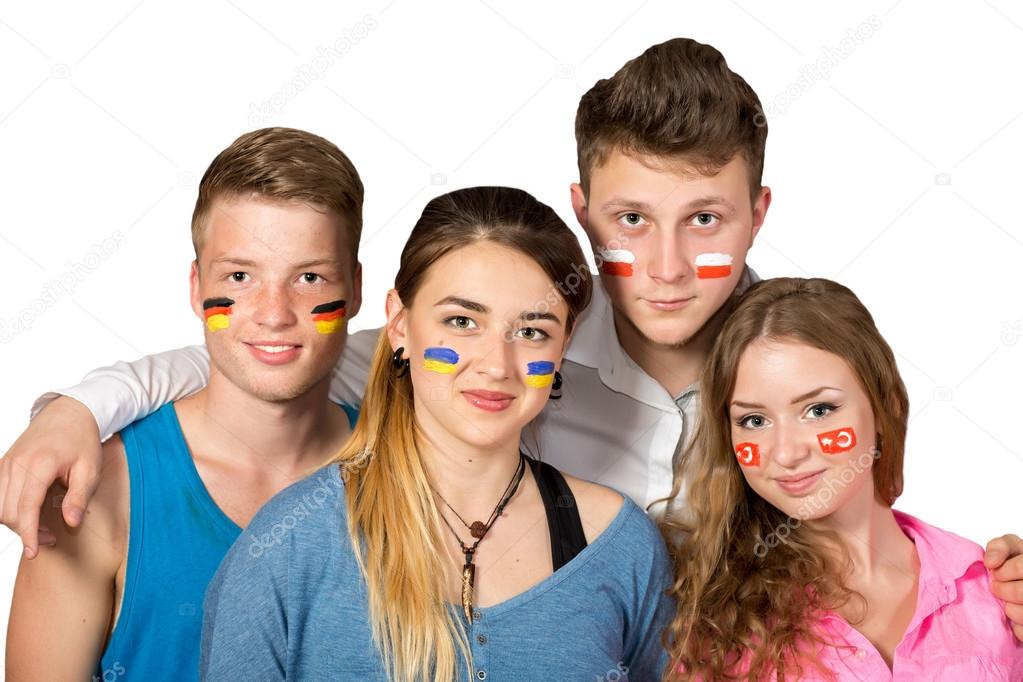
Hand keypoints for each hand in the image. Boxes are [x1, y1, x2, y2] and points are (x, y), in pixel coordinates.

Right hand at [0, 397, 102, 558]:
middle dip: (26, 531)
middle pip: (8, 511)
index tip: (34, 552)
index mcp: (38, 465)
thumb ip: (79, 497)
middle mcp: (16, 464)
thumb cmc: (82, 440)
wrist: (69, 412)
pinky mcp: (3, 464)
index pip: (25, 508)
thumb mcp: (90, 469)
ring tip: (42, 528)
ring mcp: (6, 463)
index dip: (28, 534)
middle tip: (51, 538)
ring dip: (16, 522)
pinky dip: (8, 508)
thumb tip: (71, 523)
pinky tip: (28, 513)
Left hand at [985, 533, 1022, 641]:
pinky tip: (1016, 618)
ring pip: (1022, 613)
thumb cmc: (1017, 563)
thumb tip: (990, 562)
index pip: (1020, 567)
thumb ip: (999, 547)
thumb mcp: (1011, 549)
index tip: (994, 573)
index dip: (1002, 572)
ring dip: (1009, 608)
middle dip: (1002, 590)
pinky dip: (1017, 627)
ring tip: (1007, 602)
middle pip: (1021, 592)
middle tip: (996, 588)